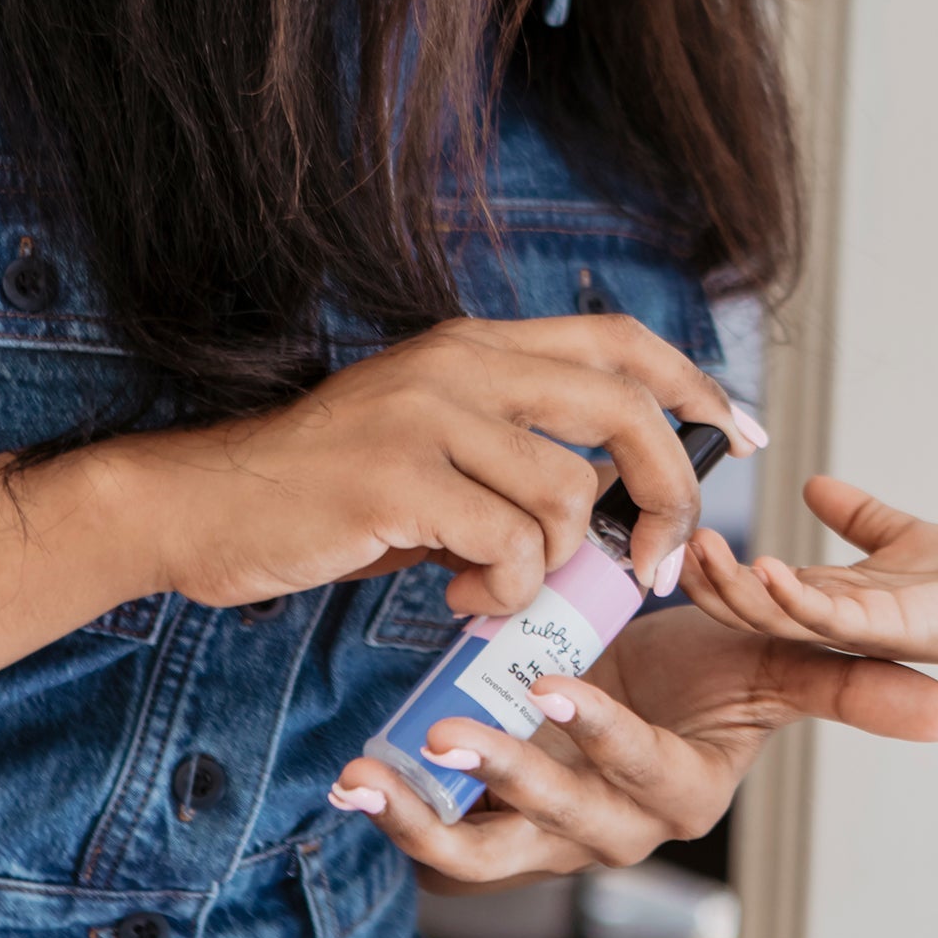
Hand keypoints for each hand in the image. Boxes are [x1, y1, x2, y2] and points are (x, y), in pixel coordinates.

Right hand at [112, 315, 762, 616]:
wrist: (197, 506)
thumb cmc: (327, 494)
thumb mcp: (433, 448)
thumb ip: (518, 458)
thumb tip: (614, 512)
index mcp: (477, 348)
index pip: (620, 342)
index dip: (694, 385)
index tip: (741, 434)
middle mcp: (460, 364)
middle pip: (623, 409)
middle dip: (667, 493)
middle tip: (652, 562)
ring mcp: (427, 415)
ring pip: (565, 493)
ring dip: (551, 566)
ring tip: (494, 587)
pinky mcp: (395, 480)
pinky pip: (506, 546)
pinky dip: (502, 591)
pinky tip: (458, 596)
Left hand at [328, 605, 937, 887]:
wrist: (651, 662)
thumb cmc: (714, 661)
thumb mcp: (777, 660)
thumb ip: (854, 685)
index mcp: (687, 793)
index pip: (648, 775)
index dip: (605, 739)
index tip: (558, 689)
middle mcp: (621, 829)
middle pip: (568, 820)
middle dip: (514, 777)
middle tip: (461, 730)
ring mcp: (556, 835)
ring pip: (499, 849)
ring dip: (437, 816)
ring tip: (381, 779)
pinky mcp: (505, 825)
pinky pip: (454, 839)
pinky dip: (404, 813)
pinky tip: (360, 779)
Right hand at [682, 476, 937, 676]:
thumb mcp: (896, 535)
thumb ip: (855, 515)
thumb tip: (813, 484)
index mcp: (828, 597)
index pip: (755, 587)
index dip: (717, 568)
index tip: (681, 533)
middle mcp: (831, 618)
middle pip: (749, 607)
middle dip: (707, 578)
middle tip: (670, 543)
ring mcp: (853, 627)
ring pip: (775, 615)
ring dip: (734, 586)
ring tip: (701, 550)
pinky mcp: (884, 628)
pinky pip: (827, 615)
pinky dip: (792, 595)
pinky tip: (765, 567)